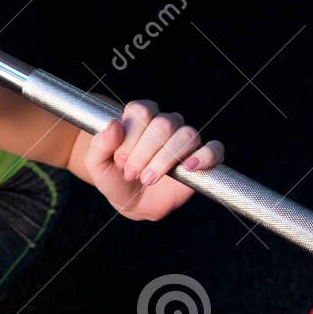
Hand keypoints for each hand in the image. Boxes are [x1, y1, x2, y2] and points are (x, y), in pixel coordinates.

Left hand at [83, 99, 223, 221]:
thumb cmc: (114, 178)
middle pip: (164, 123)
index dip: (130, 137)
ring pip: (186, 135)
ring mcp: (185, 140)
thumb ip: (100, 144)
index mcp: (140, 117)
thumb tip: (114, 125)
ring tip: (148, 179)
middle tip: (131, 173)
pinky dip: (204, 156)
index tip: (120, 160)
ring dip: (165, 159)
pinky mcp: (202, 158)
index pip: (141, 111)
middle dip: (144, 153)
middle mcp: (165, 123)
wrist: (131, 202)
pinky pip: (215, 149)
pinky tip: (188, 168)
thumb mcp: (97, 165)